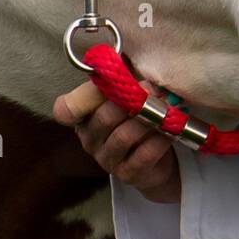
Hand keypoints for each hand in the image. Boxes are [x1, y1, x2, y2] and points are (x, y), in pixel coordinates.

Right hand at [52, 79, 181, 202]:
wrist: (157, 158)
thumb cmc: (138, 118)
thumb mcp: (128, 95)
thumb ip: (125, 80)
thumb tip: (137, 63)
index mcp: (82, 117)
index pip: (66, 108)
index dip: (86, 95)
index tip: (113, 83)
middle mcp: (89, 140)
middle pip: (105, 117)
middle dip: (132, 101)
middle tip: (154, 89)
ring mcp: (106, 160)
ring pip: (125, 136)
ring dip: (149, 119)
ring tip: (167, 108)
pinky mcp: (127, 174)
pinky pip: (144, 154)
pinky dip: (160, 139)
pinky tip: (171, 130)